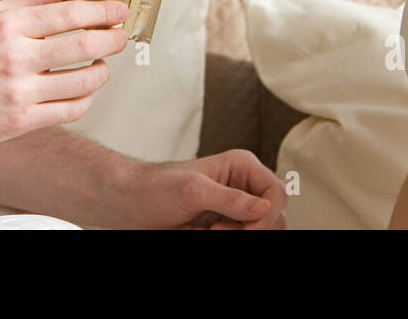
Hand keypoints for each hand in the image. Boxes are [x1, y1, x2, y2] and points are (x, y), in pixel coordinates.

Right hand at [0, 0, 128, 150]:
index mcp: (8, 25)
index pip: (70, 12)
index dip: (104, 10)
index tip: (120, 10)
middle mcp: (15, 57)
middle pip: (86, 43)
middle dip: (114, 38)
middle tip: (122, 36)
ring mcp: (19, 92)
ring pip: (86, 80)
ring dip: (104, 70)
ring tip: (102, 64)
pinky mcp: (22, 122)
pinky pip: (72, 109)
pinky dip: (86, 98)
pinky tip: (83, 89)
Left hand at [125, 149, 287, 228]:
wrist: (130, 206)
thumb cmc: (155, 188)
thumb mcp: (192, 190)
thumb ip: (229, 199)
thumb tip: (264, 207)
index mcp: (242, 167)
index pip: (277, 193)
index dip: (266, 215)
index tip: (244, 230)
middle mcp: (244, 188)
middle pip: (274, 217)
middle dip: (250, 230)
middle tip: (217, 230)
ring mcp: (235, 210)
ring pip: (258, 232)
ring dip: (237, 236)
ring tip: (208, 232)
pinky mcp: (226, 228)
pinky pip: (241, 237)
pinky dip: (227, 240)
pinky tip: (201, 235)